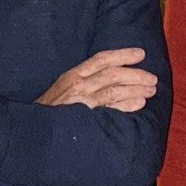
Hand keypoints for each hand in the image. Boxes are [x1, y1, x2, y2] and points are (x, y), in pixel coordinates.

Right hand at [38, 49, 154, 110]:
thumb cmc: (51, 111)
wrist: (34, 131)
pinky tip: (139, 103)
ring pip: (115, 90)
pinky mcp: (86, 117)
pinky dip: (127, 104)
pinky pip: (111, 109)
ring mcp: (82, 101)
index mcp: (73, 75)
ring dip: (136, 88)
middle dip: (136, 74)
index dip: (122, 54)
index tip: (140, 54)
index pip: (101, 59)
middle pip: (112, 73)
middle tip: (152, 78)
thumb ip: (84, 82)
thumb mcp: (63, 89)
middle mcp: (78, 85)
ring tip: (151, 90)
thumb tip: (111, 77)